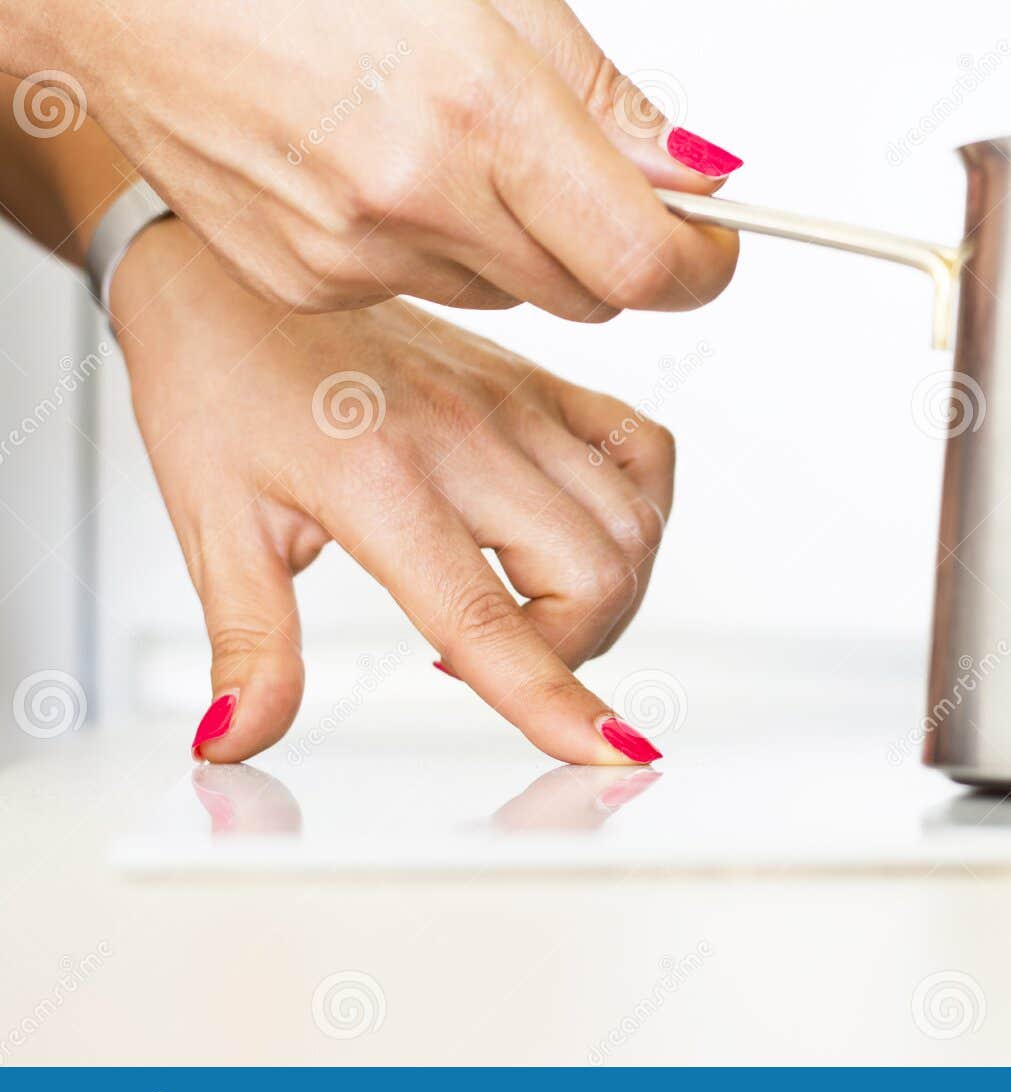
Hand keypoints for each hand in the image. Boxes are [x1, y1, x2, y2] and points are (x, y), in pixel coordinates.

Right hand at [22, 0, 738, 315]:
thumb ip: (603, 98)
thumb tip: (695, 173)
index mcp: (476, 107)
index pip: (641, 257)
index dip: (701, 263)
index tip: (714, 246)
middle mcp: (413, 196)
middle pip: (587, 293)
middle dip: (612, 248)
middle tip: (590, 181)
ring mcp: (353, 253)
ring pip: (507, 294)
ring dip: (517, 242)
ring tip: (450, 146)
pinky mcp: (307, 283)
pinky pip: (423, 291)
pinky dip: (434, 247)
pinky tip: (383, 173)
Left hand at [114, 218, 673, 764]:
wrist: (223, 268)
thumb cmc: (215, 382)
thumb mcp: (213, 523)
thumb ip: (249, 642)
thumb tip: (239, 735)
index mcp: (381, 482)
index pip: (487, 619)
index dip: (554, 699)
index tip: (609, 752)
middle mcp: (468, 438)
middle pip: (593, 575)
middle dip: (569, 650)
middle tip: (497, 661)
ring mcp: (515, 404)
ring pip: (630, 523)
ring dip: (608, 595)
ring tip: (534, 611)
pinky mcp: (536, 380)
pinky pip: (641, 446)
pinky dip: (643, 508)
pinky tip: (590, 534)